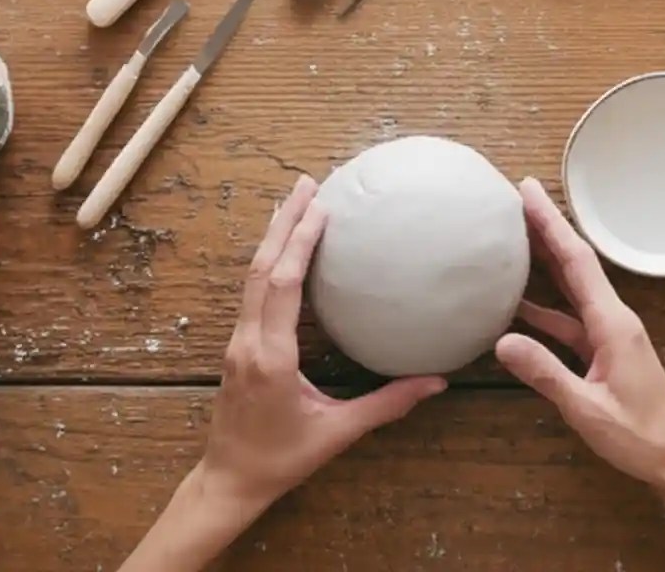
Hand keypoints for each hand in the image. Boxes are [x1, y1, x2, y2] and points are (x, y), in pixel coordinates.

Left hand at [201, 175, 447, 509]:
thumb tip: (436, 382)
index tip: (321, 207)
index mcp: (272, 357)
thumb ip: (387, 404)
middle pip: (261, 268)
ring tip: (295, 202)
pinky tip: (283, 248)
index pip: (283, 285)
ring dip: (272, 237)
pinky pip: (251, 293)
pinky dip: (268, 262)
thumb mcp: (338, 433)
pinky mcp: (236, 348)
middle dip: (283, 222)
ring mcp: (237, 343)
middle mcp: (248, 342)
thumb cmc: (282, 460)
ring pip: (251, 277)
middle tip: (307, 183)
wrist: (229, 481)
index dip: (299, 242)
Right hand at [495, 178, 664, 487]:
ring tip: (514, 238)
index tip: (528, 191)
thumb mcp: (586, 408)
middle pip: (575, 263)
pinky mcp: (604, 351)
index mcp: (613, 324)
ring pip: (571, 288)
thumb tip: (503, 341)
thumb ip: (545, 374)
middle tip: (517, 197)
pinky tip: (517, 305)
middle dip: (547, 228)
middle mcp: (613, 320)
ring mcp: (609, 334)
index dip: (551, 224)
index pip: (577, 262)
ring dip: (545, 262)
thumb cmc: (639, 437)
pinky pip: (569, 319)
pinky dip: (544, 308)